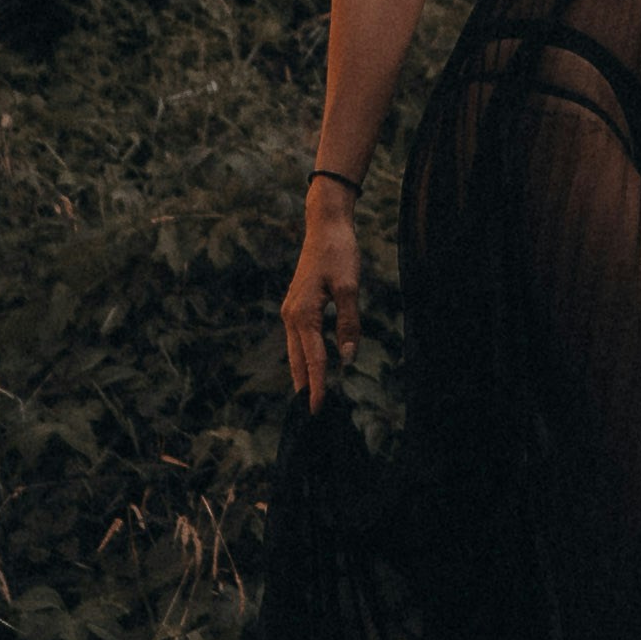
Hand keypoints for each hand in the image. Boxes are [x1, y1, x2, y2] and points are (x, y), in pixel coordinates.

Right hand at [282, 201, 361, 406]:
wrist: (324, 226)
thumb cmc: (339, 253)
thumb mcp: (350, 288)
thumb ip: (348, 324)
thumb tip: (347, 357)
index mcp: (303, 314)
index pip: (312, 359)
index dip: (317, 386)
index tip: (318, 410)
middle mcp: (291, 315)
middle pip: (297, 359)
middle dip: (303, 386)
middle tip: (310, 413)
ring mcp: (290, 310)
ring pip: (295, 350)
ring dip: (301, 372)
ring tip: (308, 396)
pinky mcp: (295, 305)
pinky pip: (298, 338)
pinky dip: (303, 355)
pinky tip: (309, 365)